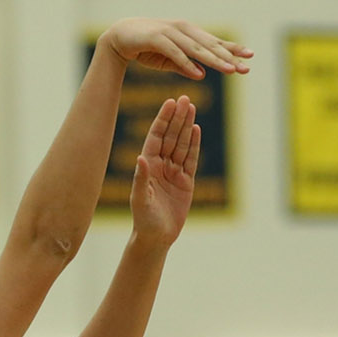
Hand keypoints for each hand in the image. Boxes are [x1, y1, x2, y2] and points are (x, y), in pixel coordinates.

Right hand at [101, 19, 251, 78]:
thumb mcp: (168, 59)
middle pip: (209, 45)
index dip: (232, 49)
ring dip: (214, 60)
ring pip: (196, 49)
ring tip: (229, 70)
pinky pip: (175, 53)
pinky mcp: (157, 39)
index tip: (249, 57)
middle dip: (229, 56)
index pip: (214, 42)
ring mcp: (170, 33)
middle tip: (245, 66)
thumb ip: (184, 65)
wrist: (119, 37)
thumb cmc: (145, 47)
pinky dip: (187, 63)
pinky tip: (199, 74)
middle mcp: (183, 30)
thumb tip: (202, 74)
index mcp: (189, 33)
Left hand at [132, 96, 198, 243]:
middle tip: (184, 98)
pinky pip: (191, 159)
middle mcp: (160, 165)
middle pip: (171, 136)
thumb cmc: (144, 219)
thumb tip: (140, 158)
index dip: (163, 120)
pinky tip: (197, 129)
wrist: (157, 237)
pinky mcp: (186, 181)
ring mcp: (174, 172)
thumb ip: (141, 178)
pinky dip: (194, 144)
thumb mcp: (141, 199)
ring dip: (187, 126)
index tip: (169, 103)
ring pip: (182, 144)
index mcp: (147, 166)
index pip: (156, 137)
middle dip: (177, 118)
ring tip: (192, 107)